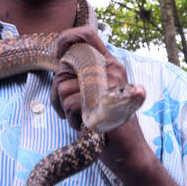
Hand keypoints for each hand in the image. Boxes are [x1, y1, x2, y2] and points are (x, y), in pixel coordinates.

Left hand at [50, 25, 152, 181]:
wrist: (128, 150)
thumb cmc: (108, 121)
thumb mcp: (96, 92)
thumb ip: (82, 76)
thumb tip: (60, 64)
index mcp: (110, 63)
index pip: (87, 35)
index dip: (67, 39)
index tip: (60, 55)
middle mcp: (111, 69)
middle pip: (66, 65)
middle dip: (59, 89)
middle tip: (66, 106)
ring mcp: (109, 85)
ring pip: (63, 86)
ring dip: (64, 107)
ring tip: (80, 118)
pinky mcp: (102, 103)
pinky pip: (70, 103)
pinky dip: (71, 118)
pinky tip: (84, 125)